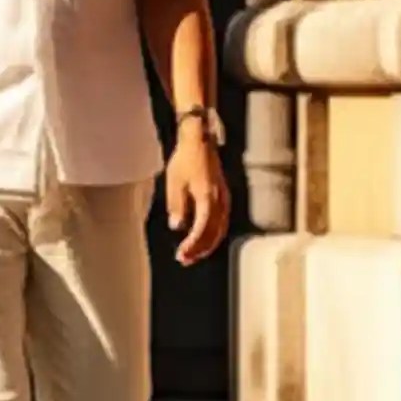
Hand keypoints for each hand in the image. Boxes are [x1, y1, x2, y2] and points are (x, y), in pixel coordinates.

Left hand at [165, 128, 230, 265]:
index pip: (202, 229)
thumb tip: (177, 226)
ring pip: (220, 229)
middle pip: (214, 233)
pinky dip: (213, 234)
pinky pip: (222, 222)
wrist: (200, 141)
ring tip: (193, 254)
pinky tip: (203, 238)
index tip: (181, 254)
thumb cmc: (186, 159)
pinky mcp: (224, 197)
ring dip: (207, 244)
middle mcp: (220, 201)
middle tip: (185, 259)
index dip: (192, 245)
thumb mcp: (175, 183)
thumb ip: (177, 206)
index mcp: (207, 198)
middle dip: (199, 249)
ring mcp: (225, 199)